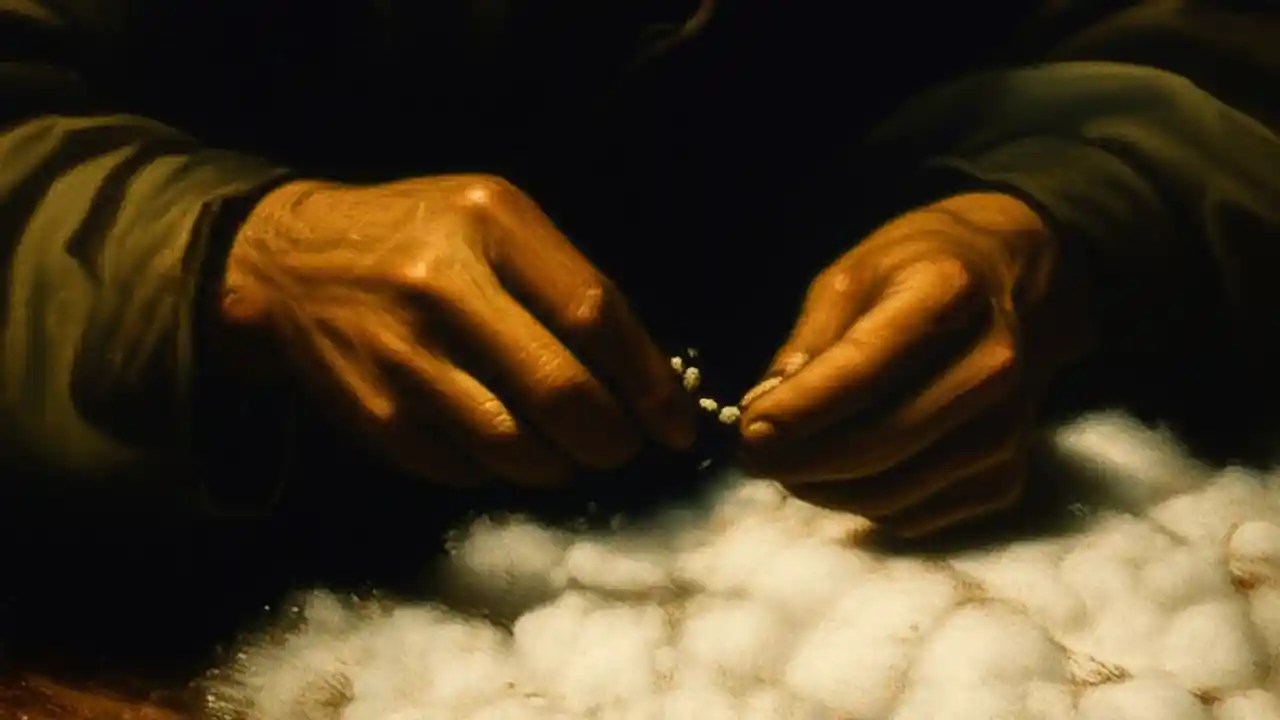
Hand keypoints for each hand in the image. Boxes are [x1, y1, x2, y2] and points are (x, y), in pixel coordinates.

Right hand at [216, 175, 696, 486]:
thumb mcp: (496, 220)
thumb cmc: (420, 238)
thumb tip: (648, 375)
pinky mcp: (377, 417)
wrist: (289, 264)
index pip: (595, 318)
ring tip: (571, 448)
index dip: (650, 384)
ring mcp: (405, 360)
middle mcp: (446, 290)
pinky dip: (504, 471)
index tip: (678, 424)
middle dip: (615, 440)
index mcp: (491, 225)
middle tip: (628, 447)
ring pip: (519, 450)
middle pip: (563, 395)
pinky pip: (469, 471)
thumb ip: (568, 282)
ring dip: (564, 465)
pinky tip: (505, 443)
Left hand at [738, 193, 1095, 536]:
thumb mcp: (851, 276)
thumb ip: (807, 344)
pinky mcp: (1005, 476)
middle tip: (753, 453)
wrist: (1020, 281)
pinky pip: (913, 516)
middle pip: (876, 444)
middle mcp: (991, 366)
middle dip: (797, 461)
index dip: (797, 412)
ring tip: (790, 460)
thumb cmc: (920, 269)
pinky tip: (843, 472)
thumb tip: (761, 412)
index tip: (747, 431)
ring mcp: (1006, 429)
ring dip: (822, 488)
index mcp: (947, 296)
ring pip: (889, 493)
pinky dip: (863, 503)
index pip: (863, 372)